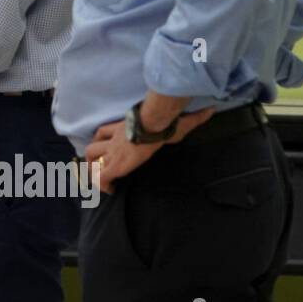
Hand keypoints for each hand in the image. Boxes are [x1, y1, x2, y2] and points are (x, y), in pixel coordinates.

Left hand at [84, 107, 214, 192]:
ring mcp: (113, 153)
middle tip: (99, 169)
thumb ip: (193, 118)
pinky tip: (112, 191)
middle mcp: (113, 141)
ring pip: (90, 161)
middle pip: (91, 148)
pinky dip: (103, 186)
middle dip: (92, 159)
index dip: (102, 140)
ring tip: (103, 182)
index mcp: (122, 129)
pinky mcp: (116, 165)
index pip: (103, 132)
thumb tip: (212, 110)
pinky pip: (101, 178)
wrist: (154, 123)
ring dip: (94, 172)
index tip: (106, 149)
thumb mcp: (178, 120)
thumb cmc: (165, 122)